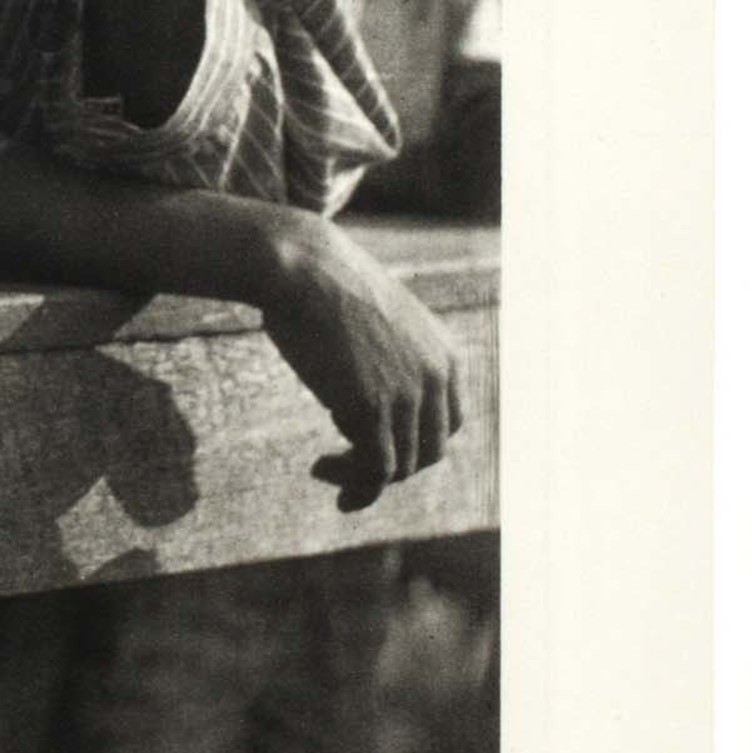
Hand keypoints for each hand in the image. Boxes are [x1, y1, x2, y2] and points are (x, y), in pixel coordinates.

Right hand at [256, 210, 464, 511]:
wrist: (303, 266)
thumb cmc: (326, 286)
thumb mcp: (379, 321)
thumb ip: (392, 356)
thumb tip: (370, 393)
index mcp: (446, 355)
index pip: (448, 423)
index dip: (414, 442)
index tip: (375, 444)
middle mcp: (437, 377)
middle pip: (429, 450)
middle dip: (391, 464)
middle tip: (349, 463)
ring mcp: (407, 394)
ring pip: (400, 466)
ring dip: (361, 477)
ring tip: (324, 469)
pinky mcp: (372, 407)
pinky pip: (374, 470)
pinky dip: (353, 486)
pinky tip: (319, 470)